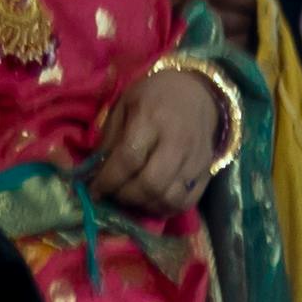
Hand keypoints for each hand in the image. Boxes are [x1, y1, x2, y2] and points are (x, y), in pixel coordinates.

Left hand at [88, 55, 235, 217]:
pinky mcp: (206, 173)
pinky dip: (165, 209)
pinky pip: (185, 202)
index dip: (109, 179)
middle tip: (114, 194)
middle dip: (126, 196)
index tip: (95, 190)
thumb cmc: (154, 95)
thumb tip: (97, 171)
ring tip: (132, 198)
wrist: (197, 93)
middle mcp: (176, 142)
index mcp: (152, 118)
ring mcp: (194, 161)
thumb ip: (110, 136)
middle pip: (150, 184)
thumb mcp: (125, 104)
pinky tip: (152, 201)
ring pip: (168, 198)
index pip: (129, 158)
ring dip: (145, 205)